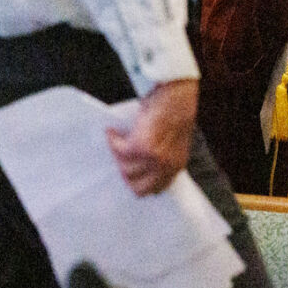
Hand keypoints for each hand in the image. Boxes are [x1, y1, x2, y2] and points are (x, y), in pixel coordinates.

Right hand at [107, 78, 196, 195]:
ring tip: (115, 141)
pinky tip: (112, 132)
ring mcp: (152, 159)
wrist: (176, 97)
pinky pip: (118, 150)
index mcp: (175, 166)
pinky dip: (112, 140)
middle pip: (138, 188)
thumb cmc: (173, 112)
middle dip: (126, 175)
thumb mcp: (173, 141)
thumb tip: (140, 165)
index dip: (141, 183)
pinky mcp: (138, 147)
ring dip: (117, 155)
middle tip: (120, 160)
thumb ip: (162, 156)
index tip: (130, 175)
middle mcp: (164, 167)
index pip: (156, 190)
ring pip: (125, 170)